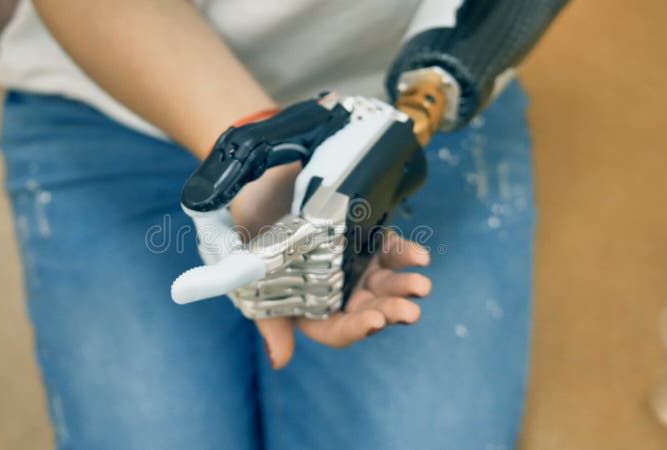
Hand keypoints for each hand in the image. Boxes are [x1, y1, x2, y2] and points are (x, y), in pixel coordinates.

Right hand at [231, 167, 431, 369]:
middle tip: (409, 311)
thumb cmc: (246, 226)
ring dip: (402, 287)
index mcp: (305, 305)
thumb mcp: (248, 271)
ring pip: (383, 284)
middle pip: (366, 309)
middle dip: (389, 311)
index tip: (373, 321)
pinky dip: (405, 255)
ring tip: (420, 286)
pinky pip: (390, 251)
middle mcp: (331, 289)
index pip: (334, 329)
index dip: (354, 329)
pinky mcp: (365, 236)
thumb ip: (267, 316)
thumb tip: (281, 361)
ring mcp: (351, 263)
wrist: (253, 175)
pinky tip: (419, 258)